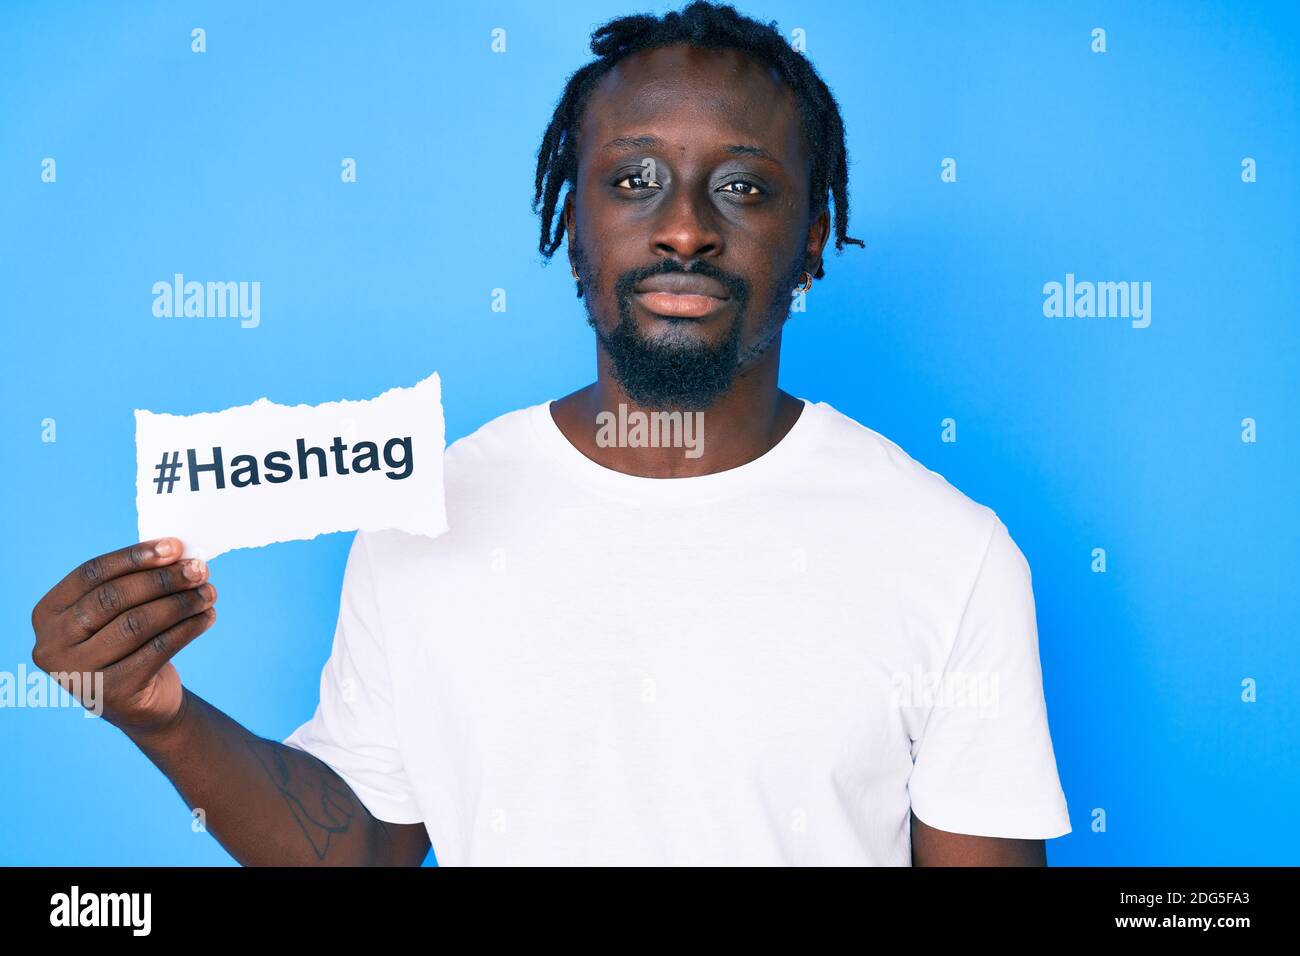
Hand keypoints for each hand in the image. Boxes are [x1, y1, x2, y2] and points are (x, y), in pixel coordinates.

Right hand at [29, 538, 216, 737]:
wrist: (141, 704)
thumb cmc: (128, 645)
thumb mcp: (116, 614)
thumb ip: (134, 582)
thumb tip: (178, 553)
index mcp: (48, 613)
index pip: (91, 573)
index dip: (135, 556)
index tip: (175, 546)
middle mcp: (52, 644)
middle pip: (114, 597)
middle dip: (163, 579)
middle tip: (200, 570)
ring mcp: (78, 672)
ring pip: (137, 623)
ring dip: (180, 603)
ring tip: (209, 592)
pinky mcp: (111, 692)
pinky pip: (157, 649)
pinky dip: (188, 628)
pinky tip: (207, 617)